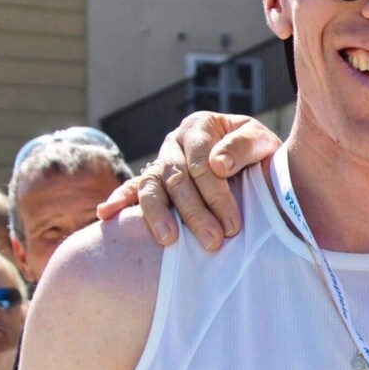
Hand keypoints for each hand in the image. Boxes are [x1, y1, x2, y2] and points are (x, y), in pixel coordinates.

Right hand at [94, 111, 278, 250]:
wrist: (252, 161)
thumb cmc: (258, 153)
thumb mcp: (261, 142)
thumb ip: (243, 146)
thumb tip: (218, 164)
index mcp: (200, 127)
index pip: (201, 162)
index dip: (216, 194)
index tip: (233, 225)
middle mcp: (175, 143)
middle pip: (177, 179)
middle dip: (194, 213)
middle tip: (212, 242)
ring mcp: (161, 162)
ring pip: (151, 186)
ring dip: (157, 214)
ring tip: (168, 239)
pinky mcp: (153, 180)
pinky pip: (133, 189)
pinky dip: (119, 199)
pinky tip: (106, 214)